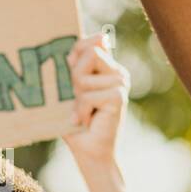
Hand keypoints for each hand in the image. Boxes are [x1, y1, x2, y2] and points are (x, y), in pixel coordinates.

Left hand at [64, 33, 129, 166]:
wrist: (89, 151)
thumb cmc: (76, 121)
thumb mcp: (70, 89)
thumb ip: (74, 65)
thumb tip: (89, 40)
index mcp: (107, 67)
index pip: (90, 43)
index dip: (75, 52)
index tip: (70, 69)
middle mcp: (117, 72)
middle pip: (89, 53)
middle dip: (73, 76)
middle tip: (76, 97)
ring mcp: (120, 83)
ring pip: (83, 77)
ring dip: (75, 98)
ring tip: (82, 112)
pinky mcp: (119, 97)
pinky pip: (87, 95)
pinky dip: (80, 111)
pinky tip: (85, 121)